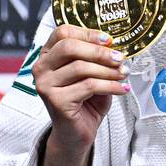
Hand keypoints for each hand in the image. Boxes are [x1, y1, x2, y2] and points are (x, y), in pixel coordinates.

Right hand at [33, 24, 129, 160]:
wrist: (77, 133)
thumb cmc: (85, 101)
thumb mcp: (92, 74)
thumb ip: (97, 59)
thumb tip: (115, 47)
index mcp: (48, 55)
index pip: (63, 33)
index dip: (87, 33)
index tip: (109, 40)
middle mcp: (41, 68)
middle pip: (69, 47)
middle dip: (99, 52)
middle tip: (120, 58)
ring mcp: (45, 85)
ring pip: (80, 67)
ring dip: (107, 70)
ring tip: (123, 74)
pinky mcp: (56, 101)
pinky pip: (88, 86)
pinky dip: (110, 86)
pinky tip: (122, 89)